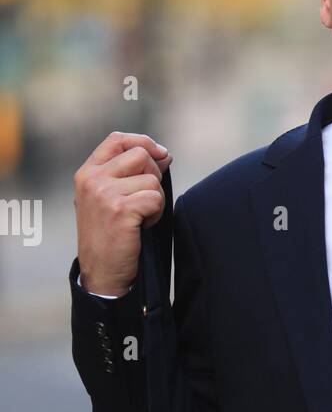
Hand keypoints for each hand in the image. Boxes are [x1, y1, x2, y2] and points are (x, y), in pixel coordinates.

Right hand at [73, 132, 171, 294]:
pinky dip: (156, 213)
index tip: (159, 154)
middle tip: (145, 200)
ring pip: (152, 179)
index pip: (117, 139)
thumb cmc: (109, 236)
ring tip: (141, 217)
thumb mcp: (110, 199)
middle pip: (140, 155)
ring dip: (155, 199)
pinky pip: (156, 198)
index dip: (143, 142)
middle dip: (153, 175)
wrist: (101, 272)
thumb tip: (164, 154)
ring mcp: (104, 193)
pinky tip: (143, 226)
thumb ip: (130, 174)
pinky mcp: (120, 209)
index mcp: (87, 173)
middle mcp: (93, 179)